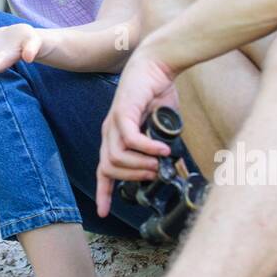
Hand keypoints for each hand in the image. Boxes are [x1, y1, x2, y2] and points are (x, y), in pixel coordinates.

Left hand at [95, 45, 178, 217]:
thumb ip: (161, 147)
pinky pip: (130, 139)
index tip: (104, 212)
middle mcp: (110, 132)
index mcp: (115, 138)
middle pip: (109, 168)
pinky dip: (147, 147)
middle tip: (154, 174)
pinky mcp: (123, 111)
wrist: (157, 64)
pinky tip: (162, 148)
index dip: (104, 193)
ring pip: (116, 157)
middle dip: (132, 177)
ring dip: (139, 164)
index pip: (103, 171)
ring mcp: (114, 122)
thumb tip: (173, 167)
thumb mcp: (161, 128)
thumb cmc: (158, 95)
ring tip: (159, 161)